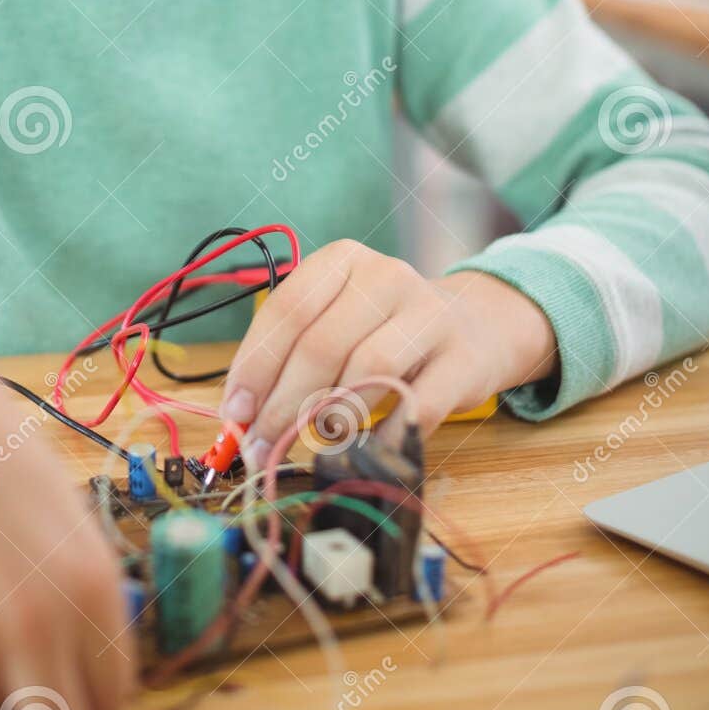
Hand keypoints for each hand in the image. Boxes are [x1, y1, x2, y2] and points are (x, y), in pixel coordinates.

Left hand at [220, 238, 557, 456]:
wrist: (474, 326)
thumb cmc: (383, 328)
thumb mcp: (336, 319)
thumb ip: (289, 355)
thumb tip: (237, 415)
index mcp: (344, 259)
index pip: (288, 309)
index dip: (255, 365)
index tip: (234, 411)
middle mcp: (387, 276)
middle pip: (321, 345)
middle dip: (282, 404)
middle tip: (261, 445)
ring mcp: (430, 315)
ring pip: (366, 372)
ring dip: (329, 418)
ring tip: (313, 441)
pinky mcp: (463, 360)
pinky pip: (414, 407)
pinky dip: (381, 437)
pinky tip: (361, 450)